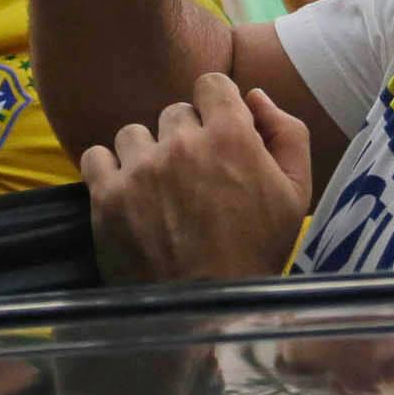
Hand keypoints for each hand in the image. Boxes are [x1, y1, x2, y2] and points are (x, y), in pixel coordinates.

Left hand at [83, 72, 314, 283]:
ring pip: (134, 134)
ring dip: (144, 155)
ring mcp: (141, 169)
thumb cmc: (256, 253)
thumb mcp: (296, 194)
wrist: (206, 311)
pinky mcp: (107, 196)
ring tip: (157, 191)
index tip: (214, 134)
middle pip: (173, 113)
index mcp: (231, 136)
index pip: (210, 83)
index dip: (215, 107)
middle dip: (183, 138)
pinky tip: (126, 195)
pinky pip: (96, 157)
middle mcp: (181, 143)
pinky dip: (108, 172)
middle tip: (191, 178)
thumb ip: (286, 134)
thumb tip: (255, 97)